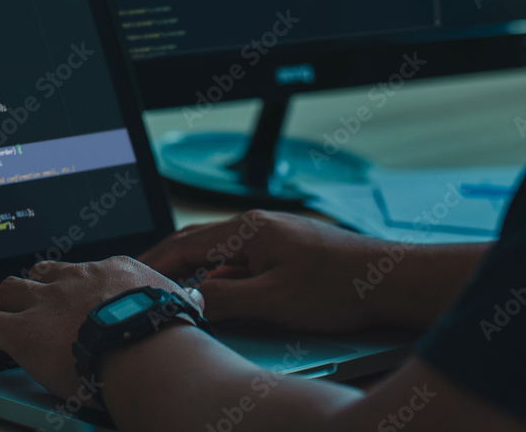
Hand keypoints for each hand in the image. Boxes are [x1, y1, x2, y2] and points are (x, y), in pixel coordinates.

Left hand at [0, 256, 203, 402]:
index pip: (83, 272)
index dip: (75, 290)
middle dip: (35, 290)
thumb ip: (179, 297)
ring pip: (8, 289)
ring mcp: (46, 303)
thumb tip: (192, 299)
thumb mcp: (179, 304)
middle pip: (41, 273)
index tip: (76, 304)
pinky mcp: (24, 332)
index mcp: (110, 272)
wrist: (146, 347)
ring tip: (3, 324)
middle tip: (35, 311)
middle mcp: (74, 280)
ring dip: (4, 306)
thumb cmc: (167, 331)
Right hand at [139, 210, 398, 332]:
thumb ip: (226, 299)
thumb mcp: (273, 300)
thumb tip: (190, 301)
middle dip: (172, 264)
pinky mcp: (288, 249)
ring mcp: (274, 234)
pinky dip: (226, 277)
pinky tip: (228, 296)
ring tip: (183, 296)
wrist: (391, 279)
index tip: (134, 276)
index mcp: (248, 228)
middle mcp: (258, 224)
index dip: (155, 262)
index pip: (185, 242)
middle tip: (149, 284)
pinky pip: (244, 260)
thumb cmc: (339, 285)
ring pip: (222, 253)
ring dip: (201, 274)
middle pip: (199, 242)